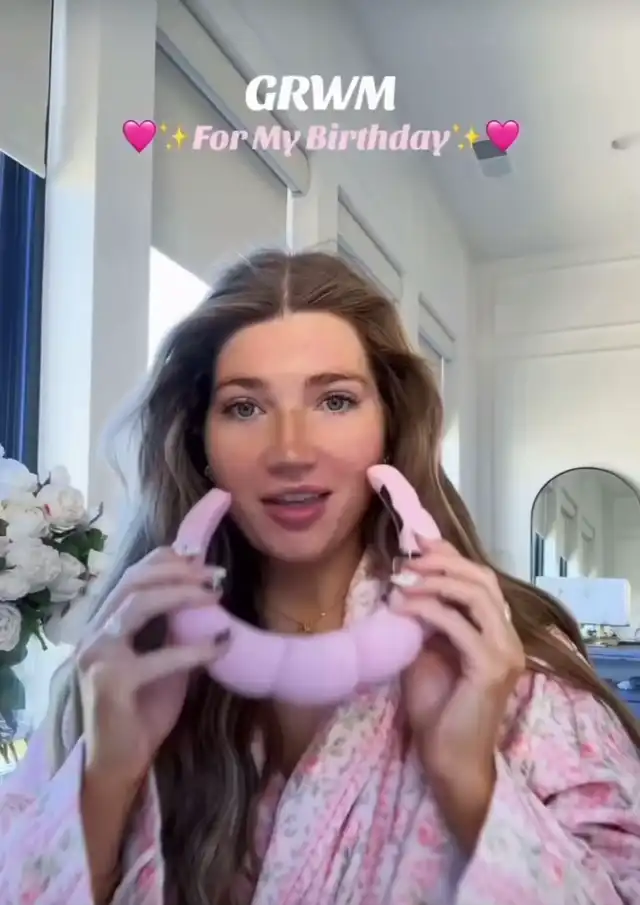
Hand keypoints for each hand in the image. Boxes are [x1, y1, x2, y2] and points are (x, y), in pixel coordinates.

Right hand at [76, 547, 229, 786]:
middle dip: (178, 572)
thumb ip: (172, 627)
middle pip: (134, 581)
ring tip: (214, 595)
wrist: (120, 762)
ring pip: (137, 604)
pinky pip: (158, 657)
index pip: (131, 575)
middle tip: (214, 575)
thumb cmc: (143, 709)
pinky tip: (221, 645)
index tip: (201, 558)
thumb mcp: (162, 657)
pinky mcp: (110, 683)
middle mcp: (93, 633)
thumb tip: (203, 591)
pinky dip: (194, 648)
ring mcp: (97, 656)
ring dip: (180, 594)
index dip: (166, 560)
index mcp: (103, 623)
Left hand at [392, 539, 524, 850]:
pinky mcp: (490, 667)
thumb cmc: (437, 709)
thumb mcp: (425, 651)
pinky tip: (403, 606)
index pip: (481, 580)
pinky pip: (458, 624)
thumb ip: (425, 618)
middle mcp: (508, 637)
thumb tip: (405, 580)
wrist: (448, 760)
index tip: (416, 543)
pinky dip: (429, 609)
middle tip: (408, 559)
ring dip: (436, 581)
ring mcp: (504, 652)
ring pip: (477, 595)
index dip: (450, 557)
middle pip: (483, 579)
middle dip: (443, 562)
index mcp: (496, 631)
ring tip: (403, 579)